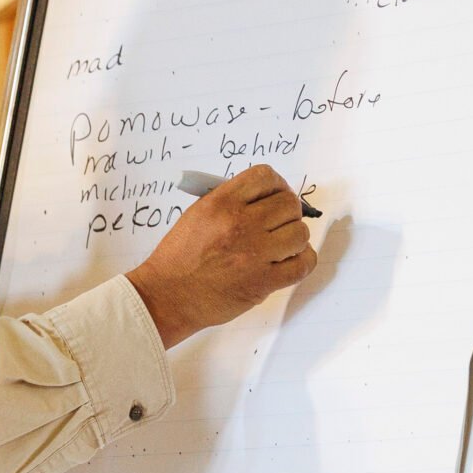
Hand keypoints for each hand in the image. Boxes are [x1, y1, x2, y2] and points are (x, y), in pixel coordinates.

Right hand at [125, 164, 316, 347]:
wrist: (169, 296)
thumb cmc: (179, 257)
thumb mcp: (198, 214)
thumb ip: (230, 201)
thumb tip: (263, 197)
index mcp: (222, 203)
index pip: (266, 176)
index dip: (277, 184)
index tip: (275, 195)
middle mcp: (241, 224)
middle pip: (289, 204)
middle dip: (288, 211)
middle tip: (280, 222)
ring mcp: (255, 254)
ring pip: (300, 233)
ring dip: (295, 237)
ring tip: (281, 245)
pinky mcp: (263, 282)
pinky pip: (303, 264)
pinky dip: (302, 261)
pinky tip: (290, 261)